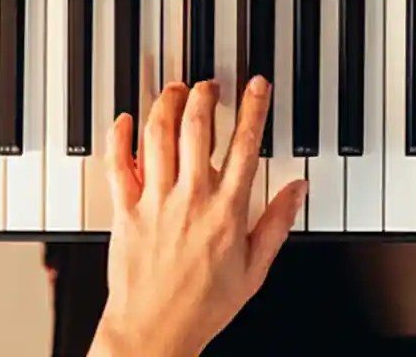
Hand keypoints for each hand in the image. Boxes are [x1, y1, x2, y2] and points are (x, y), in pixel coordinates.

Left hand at [89, 76, 306, 356]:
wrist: (154, 332)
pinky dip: (119, 136)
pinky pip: (117, 164)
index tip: (257, 86)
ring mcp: (154, 202)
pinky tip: (126, 119)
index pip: (246, 145)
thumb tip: (299, 189)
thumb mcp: (256, 268)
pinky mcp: (124, 211)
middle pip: (197, 128)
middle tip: (211, 84)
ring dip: (167, 105)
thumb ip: (278, 223)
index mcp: (227, 211)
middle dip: (205, 95)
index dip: (254, 108)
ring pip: (158, 136)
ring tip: (176, 91)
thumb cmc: (203, 305)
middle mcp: (190, 198)